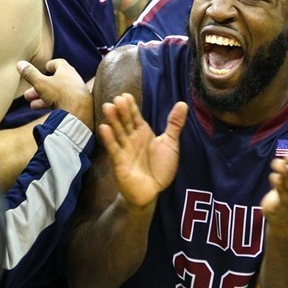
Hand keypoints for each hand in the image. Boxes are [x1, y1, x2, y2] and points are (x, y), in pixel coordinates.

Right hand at [17, 59, 92, 127]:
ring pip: (57, 93)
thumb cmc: (61, 94)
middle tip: (27, 94)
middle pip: (55, 81)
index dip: (50, 65)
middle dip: (39, 87)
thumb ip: (30, 74)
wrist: (80, 112)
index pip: (58, 63)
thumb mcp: (41, 83)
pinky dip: (52, 105)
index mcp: (66, 70)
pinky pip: (63, 102)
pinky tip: (44, 111)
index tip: (45, 68)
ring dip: (44, 98)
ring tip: (32, 105)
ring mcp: (77, 92)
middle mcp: (73, 79)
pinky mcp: (79, 104)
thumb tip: (19, 63)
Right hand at [97, 93, 186, 207]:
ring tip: (108, 107)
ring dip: (113, 121)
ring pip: (118, 133)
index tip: (126, 95)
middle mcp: (132, 139)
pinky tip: (104, 128)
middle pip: (126, 122)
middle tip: (117, 99)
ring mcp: (124, 150)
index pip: (135, 116)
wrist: (152, 192)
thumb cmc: (160, 167)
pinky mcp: (119, 163)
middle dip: (121, 111)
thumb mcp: (170, 144)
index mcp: (143, 132)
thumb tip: (183, 103)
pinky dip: (109, 139)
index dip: (131, 107)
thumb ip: (174, 124)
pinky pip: (114, 149)